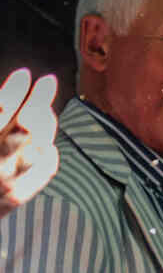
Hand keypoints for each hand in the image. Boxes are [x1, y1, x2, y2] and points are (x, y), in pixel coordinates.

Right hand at [0, 69, 58, 217]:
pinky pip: (45, 170)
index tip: (23, 74)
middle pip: (26, 128)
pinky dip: (49, 152)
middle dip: (39, 100)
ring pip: (40, 147)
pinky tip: (46, 143)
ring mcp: (7, 183)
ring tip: (44, 108)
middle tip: (47, 81)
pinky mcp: (16, 198)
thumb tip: (11, 95)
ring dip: (46, 124)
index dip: (14, 90)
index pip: (0, 110)